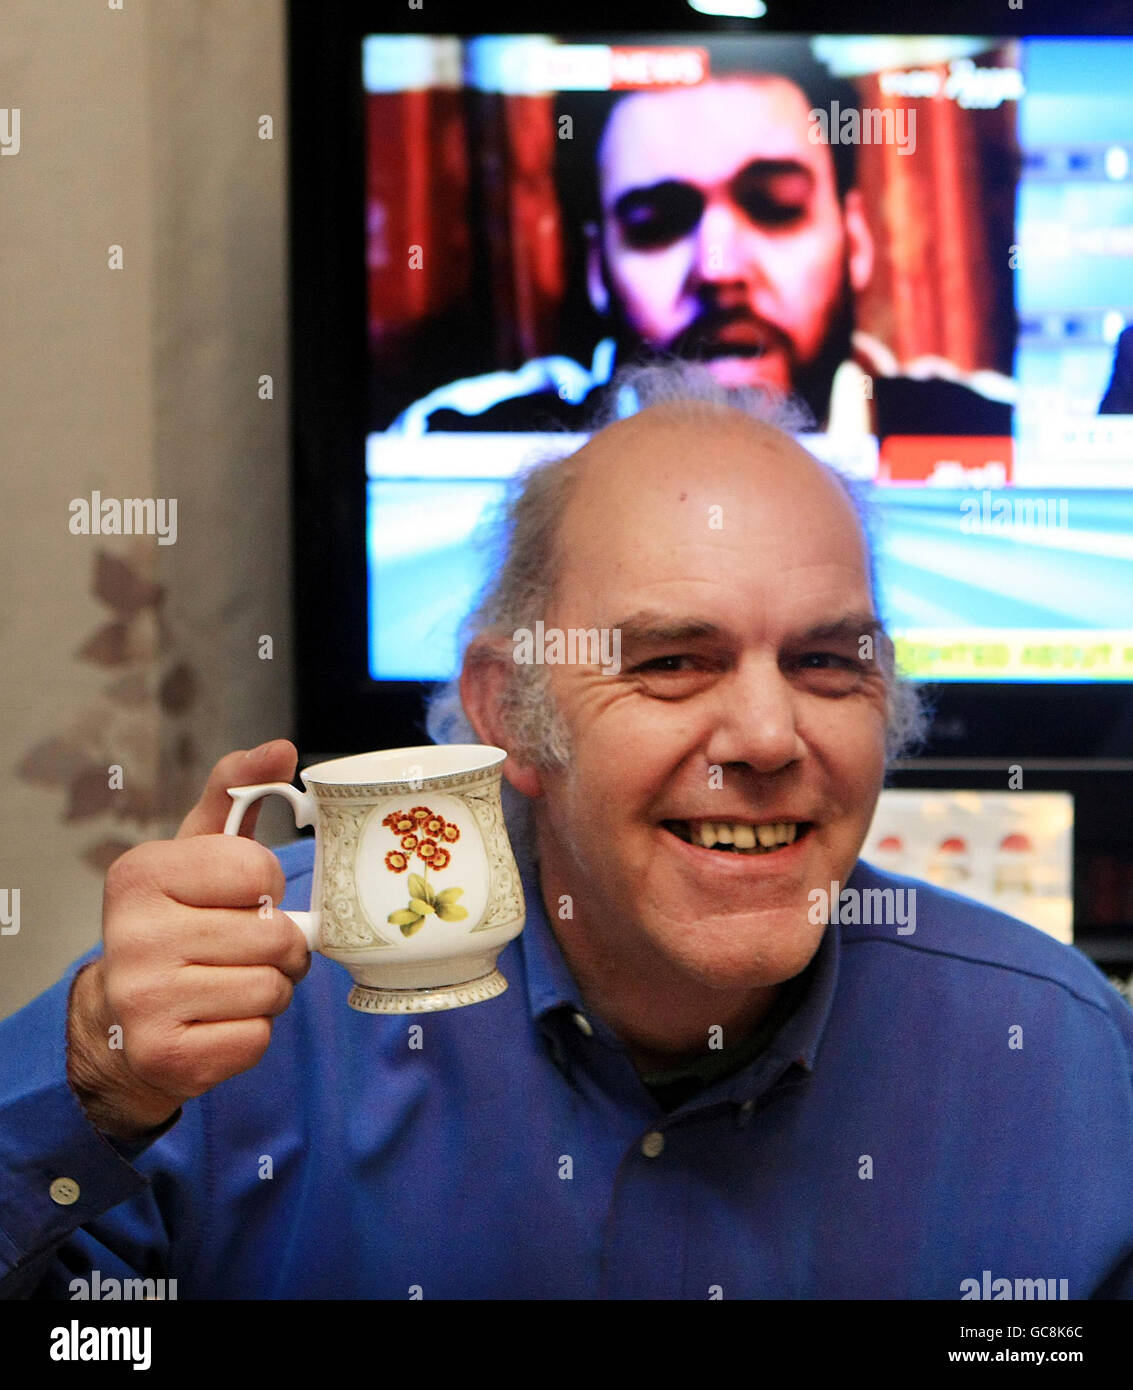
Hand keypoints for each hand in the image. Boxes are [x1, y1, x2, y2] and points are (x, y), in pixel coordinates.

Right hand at [66, 741, 310, 1138]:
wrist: (122, 1019)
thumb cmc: (178, 920)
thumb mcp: (198, 850)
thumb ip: (238, 792)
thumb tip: (282, 747)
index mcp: (139, 873)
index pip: (259, 870)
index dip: (268, 887)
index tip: (242, 897)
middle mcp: (131, 935)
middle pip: (275, 937)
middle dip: (280, 946)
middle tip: (246, 949)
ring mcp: (143, 1002)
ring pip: (271, 990)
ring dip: (269, 990)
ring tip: (231, 983)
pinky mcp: (165, 1058)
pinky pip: (257, 1039)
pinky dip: (252, 1033)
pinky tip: (216, 1021)